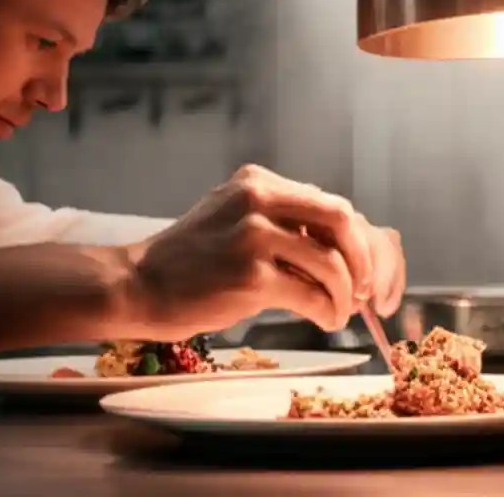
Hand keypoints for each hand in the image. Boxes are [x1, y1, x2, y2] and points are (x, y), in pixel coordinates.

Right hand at [127, 164, 405, 340]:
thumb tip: (342, 249)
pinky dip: (328, 312)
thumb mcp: (233, 220)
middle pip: (342, 220)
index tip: (366, 269)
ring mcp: (253, 234)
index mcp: (257, 182)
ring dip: (345, 295)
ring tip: (337, 313)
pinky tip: (323, 321)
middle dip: (364, 259)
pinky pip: (312, 294)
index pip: (331, 203)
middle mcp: (258, 198)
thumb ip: (281, 223)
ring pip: (331, 263)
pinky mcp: (250, 275)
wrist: (138, 285)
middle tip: (365, 290)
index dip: (359, 240)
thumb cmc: (189, 262)